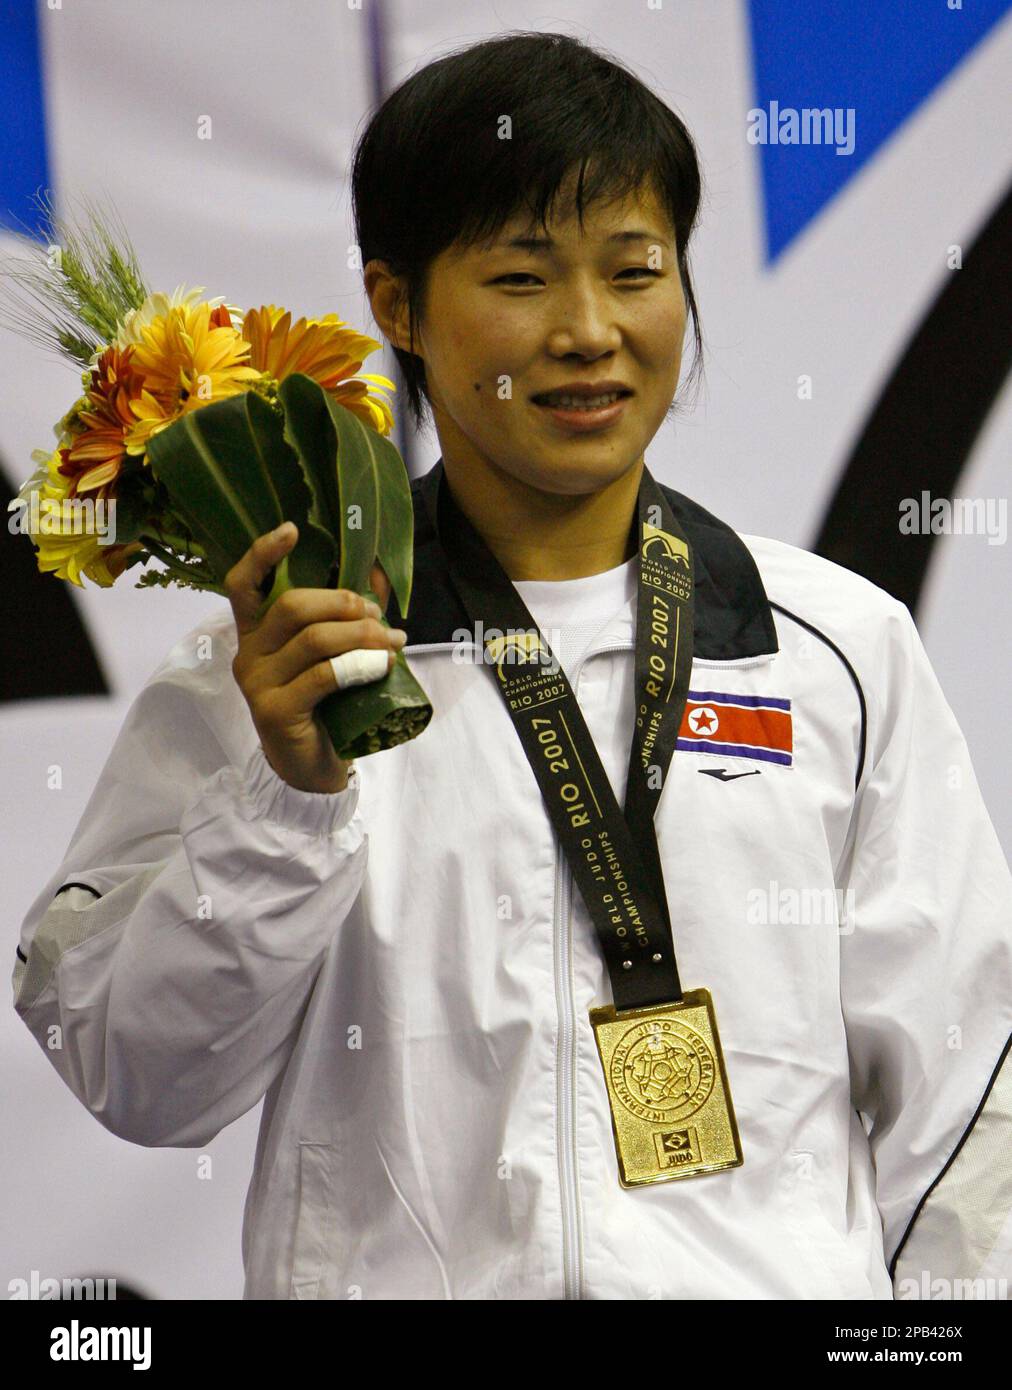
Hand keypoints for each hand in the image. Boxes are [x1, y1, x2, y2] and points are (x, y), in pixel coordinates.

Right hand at [225, 522, 403, 792]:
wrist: (312, 768)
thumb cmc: (325, 705)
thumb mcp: (335, 656)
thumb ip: (351, 616)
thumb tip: (380, 571)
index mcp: (256, 633)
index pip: (242, 584)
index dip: (263, 554)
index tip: (293, 529)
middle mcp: (248, 654)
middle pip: (291, 607)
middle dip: (343, 602)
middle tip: (379, 615)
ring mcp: (257, 684)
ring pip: (313, 640)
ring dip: (362, 636)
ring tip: (394, 642)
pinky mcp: (275, 711)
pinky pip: (322, 676)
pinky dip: (359, 666)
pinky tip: (383, 666)